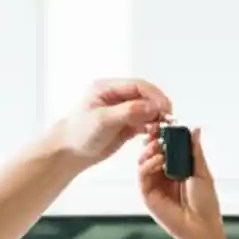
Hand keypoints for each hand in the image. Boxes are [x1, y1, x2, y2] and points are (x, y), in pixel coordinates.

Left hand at [50, 78, 172, 168]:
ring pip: (148, 109)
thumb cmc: (79, 133)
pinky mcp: (127, 124)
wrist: (70, 153)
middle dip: (158, 106)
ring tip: (161, 129)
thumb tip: (152, 106)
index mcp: (107, 88)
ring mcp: (122, 110)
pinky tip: (154, 134)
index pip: (138, 85)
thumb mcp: (102, 120)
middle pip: (146, 96)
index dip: (154, 95)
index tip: (165, 108)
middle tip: (168, 120)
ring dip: (157, 117)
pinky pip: (145, 122)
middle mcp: (117, 96)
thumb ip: (128, 111)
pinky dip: (152, 127)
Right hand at [138, 126, 226, 238]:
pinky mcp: (148, 195)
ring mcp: (154, 185)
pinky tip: (157, 160)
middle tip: (155, 130)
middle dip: (152, 139)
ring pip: (143, 161)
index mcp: (176, 168)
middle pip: (151, 152)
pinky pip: (142, 176)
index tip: (164, 123)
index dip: (163, 135)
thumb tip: (195, 128)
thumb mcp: (202, 172)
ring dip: (149, 150)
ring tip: (158, 146)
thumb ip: (195, 151)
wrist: (202, 227)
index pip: (165, 147)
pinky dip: (148, 164)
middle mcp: (163, 175)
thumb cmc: (206, 203)